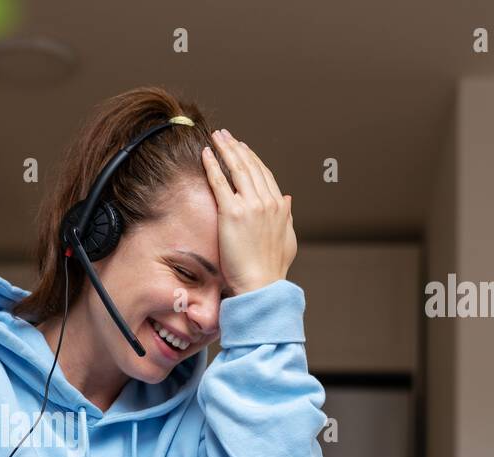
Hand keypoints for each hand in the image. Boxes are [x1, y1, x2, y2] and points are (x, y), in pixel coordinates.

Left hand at [200, 128, 296, 294]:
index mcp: (279, 206)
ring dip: (225, 149)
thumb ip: (286, 217)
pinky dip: (213, 165)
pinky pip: (219, 182)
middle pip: (250, 166)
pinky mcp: (232, 213)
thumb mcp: (287, 239)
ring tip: (216, 137)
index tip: (242, 148)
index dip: (252, 159)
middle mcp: (267, 201)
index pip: (264, 174)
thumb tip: (286, 199)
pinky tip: (206, 154)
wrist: (261, 284)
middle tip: (225, 135)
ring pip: (236, 169)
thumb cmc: (272, 269)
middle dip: (236, 147)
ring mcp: (250, 205)